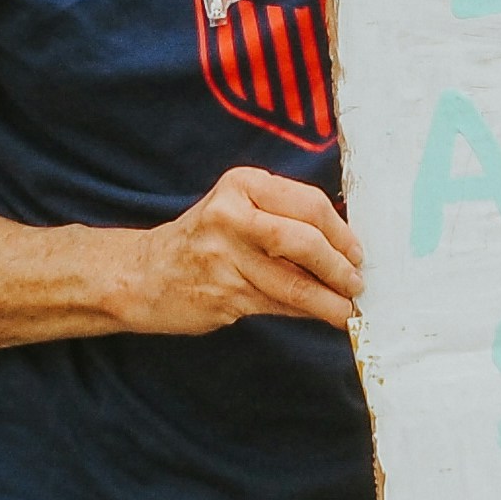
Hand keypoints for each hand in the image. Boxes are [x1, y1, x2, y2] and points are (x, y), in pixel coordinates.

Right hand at [136, 165, 363, 331]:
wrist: (143, 274)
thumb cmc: (203, 241)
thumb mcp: (237, 209)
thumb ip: (282, 217)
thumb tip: (344, 244)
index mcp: (242, 185)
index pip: (308, 203)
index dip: (341, 231)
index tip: (357, 251)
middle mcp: (231, 215)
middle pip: (304, 240)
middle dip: (339, 266)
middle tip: (356, 281)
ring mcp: (225, 257)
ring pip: (294, 281)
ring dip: (329, 299)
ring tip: (347, 308)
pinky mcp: (224, 294)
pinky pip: (279, 303)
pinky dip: (306, 311)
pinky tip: (321, 314)